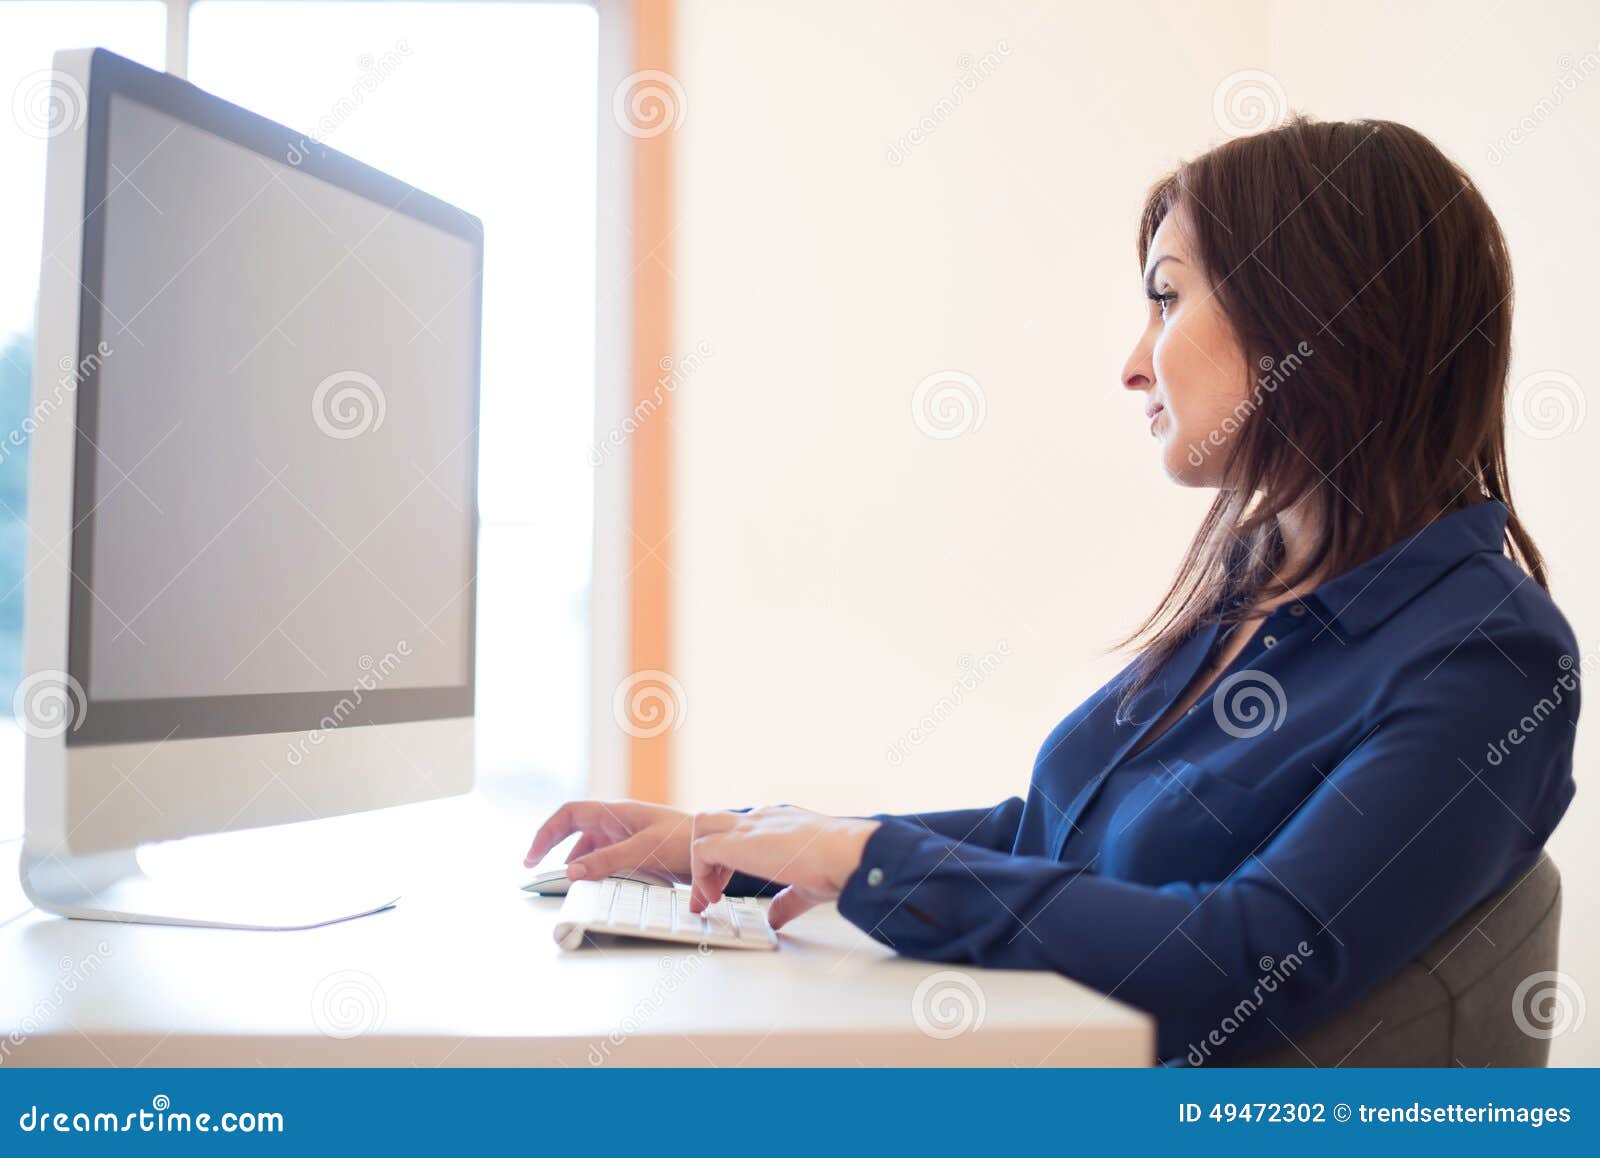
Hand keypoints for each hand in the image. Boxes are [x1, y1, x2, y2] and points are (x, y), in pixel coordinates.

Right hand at [524, 799, 697, 883]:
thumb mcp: (642, 851)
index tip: (532, 856)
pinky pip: (605, 856)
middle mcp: (618, 821)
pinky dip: (593, 868)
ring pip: (589, 845)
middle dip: (553, 845)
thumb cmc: (684, 840)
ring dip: (575, 860)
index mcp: (616, 812)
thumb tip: (571, 872)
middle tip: (536, 867)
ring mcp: (626, 835)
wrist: (714, 847)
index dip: (547, 832)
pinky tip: (593, 882)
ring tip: (566, 880)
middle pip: (575, 828)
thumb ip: (606, 861)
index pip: (570, 814)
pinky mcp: (636, 850)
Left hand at [689, 806, 879, 929]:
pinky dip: (701, 874)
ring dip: (699, 862)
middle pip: (715, 822)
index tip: (722, 888)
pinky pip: (701, 850)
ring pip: (702, 827)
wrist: (846, 854)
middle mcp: (761, 819)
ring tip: (709, 897)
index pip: (740, 831)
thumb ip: (787, 901)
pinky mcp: (738, 841)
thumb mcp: (807, 887)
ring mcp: (749, 826)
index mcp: (778, 824)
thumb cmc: (838, 866)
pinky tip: (715, 898)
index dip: (726, 861)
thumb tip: (775, 919)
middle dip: (705, 858)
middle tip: (709, 895)